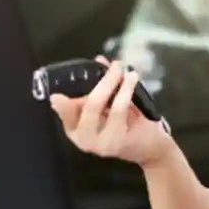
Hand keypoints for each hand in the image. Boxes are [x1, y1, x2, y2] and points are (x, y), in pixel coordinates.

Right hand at [49, 56, 172, 167]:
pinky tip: (132, 79)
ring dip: (113, 82)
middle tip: (116, 65)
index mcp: (76, 129)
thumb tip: (99, 60)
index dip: (62, 106)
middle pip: (86, 106)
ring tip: (126, 71)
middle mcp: (84, 139)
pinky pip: (118, 110)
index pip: (65, 115)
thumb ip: (100, 85)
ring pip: (99, 105)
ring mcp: (101, 143)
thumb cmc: (127, 124)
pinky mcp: (118, 142)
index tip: (57, 96)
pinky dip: (125, 90)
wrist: (150, 148)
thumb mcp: (110, 105)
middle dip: (101, 81)